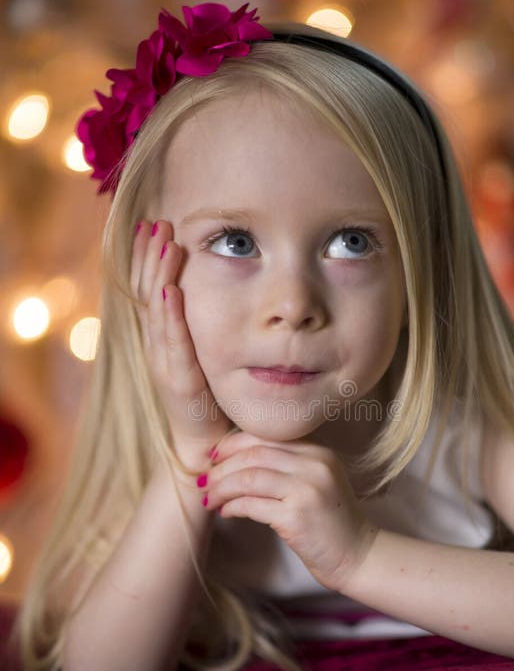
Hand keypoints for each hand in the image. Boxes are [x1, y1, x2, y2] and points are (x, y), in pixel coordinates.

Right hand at [130, 218, 234, 467]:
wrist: (204, 447)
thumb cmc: (209, 399)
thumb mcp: (203, 353)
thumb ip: (197, 325)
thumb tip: (201, 290)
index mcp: (163, 339)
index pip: (150, 290)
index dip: (146, 258)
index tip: (150, 225)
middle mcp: (159, 348)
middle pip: (147, 293)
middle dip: (149, 256)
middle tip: (154, 223)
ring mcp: (166, 365)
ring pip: (156, 313)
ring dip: (158, 275)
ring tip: (162, 243)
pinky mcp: (179, 384)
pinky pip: (173, 345)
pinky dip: (170, 318)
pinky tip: (171, 292)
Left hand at [200, 431, 380, 592]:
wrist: (359, 556)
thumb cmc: (330, 522)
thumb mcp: (315, 483)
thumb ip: (286, 466)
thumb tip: (234, 460)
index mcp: (318, 452)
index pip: (264, 437)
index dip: (232, 445)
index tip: (214, 458)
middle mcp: (314, 465)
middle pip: (253, 454)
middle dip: (221, 467)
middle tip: (204, 481)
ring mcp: (307, 490)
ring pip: (248, 477)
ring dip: (221, 488)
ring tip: (209, 498)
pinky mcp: (297, 516)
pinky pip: (251, 505)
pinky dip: (232, 507)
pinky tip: (226, 512)